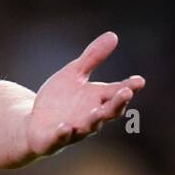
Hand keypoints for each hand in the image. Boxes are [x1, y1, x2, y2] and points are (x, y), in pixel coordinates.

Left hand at [26, 32, 144, 158]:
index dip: (129, 87)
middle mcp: (91, 116)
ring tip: (97, 112)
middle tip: (126, 93)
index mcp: (98, 99)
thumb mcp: (74, 73)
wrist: (35, 123)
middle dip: (117, 103)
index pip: (117, 93)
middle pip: (109, 111)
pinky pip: (61, 137)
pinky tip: (65, 127)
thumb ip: (92, 57)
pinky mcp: (55, 139)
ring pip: (89, 126)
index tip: (139, 81)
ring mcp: (75, 129)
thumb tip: (113, 35)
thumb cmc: (60, 99)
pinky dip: (64, 133)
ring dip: (94, 120)